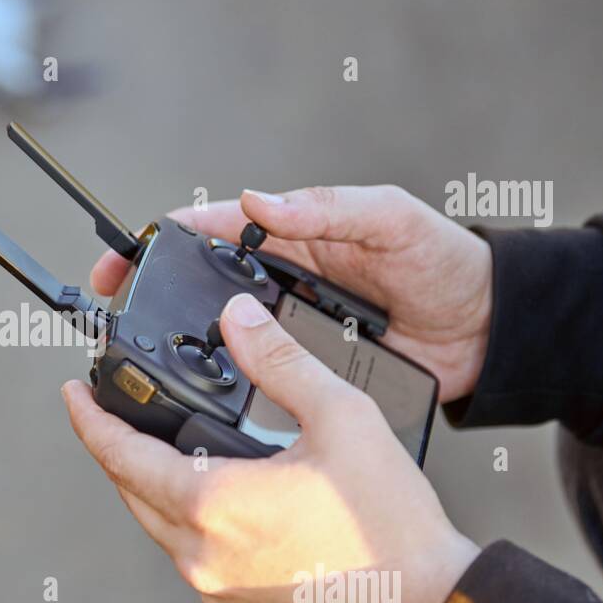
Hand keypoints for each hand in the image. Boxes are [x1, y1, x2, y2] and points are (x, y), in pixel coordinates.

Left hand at [62, 293, 479, 602]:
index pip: (119, 455)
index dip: (89, 418)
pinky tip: (213, 494)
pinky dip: (184, 518)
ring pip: (157, 525)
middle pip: (131, 490)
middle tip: (114, 410)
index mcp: (210, 504)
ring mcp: (215, 587)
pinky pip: (188, 554)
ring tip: (162, 444)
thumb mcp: (340, 419)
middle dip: (117, 447)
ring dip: (150, 483)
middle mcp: (199, 553)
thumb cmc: (391, 526)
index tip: (72, 392)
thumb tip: (239, 321)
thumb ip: (280, 362)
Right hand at [91, 186, 493, 401]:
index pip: (210, 230)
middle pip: (200, 287)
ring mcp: (291, 331)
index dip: (161, 241)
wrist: (489, 332)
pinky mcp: (308, 373)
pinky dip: (229, 386)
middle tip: (113, 316)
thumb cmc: (445, 261)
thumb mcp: (389, 218)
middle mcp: (282, 282)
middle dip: (154, 296)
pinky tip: (204, 399)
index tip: (123, 260)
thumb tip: (254, 202)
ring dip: (185, 345)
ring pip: (222, 337)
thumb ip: (326, 208)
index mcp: (293, 236)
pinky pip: (259, 379)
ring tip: (145, 361)